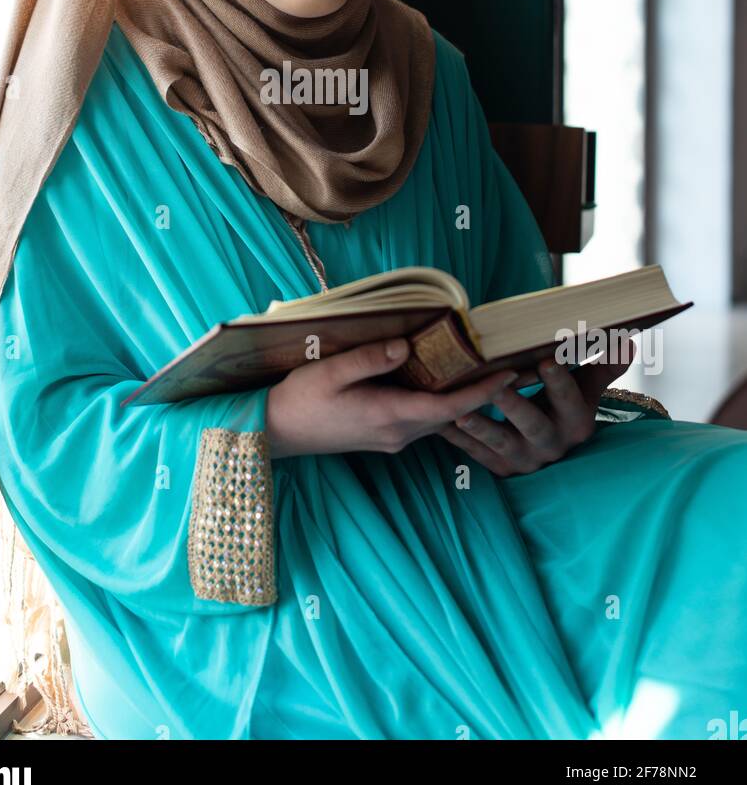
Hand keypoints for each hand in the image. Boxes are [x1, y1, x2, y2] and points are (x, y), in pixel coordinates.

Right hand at [265, 337, 520, 459]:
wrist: (276, 432)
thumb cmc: (300, 398)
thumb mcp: (331, 371)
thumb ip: (370, 358)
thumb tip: (407, 346)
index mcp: (390, 415)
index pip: (451, 406)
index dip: (483, 392)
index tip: (509, 375)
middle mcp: (398, 432)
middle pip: (452, 414)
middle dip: (481, 395)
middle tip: (508, 369)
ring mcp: (391, 438)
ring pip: (438, 419)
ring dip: (462, 400)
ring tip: (484, 374)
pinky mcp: (383, 436)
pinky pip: (423, 420)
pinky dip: (441, 404)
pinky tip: (443, 383)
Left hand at [435, 337, 637, 476]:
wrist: (551, 452)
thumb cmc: (565, 408)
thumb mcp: (586, 390)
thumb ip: (602, 366)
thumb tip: (627, 341)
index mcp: (575, 423)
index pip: (570, 399)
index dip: (560, 380)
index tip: (547, 358)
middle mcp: (551, 444)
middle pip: (533, 424)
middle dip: (515, 405)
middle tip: (496, 384)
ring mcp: (523, 459)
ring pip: (500, 442)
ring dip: (480, 426)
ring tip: (461, 412)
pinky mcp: (498, 466)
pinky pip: (473, 452)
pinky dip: (455, 438)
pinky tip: (438, 422)